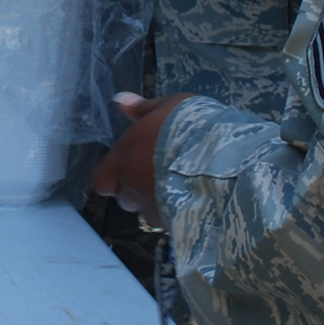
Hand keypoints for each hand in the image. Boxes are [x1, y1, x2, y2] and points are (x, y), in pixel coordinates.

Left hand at [91, 91, 190, 226]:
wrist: (222, 160)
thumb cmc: (191, 128)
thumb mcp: (168, 107)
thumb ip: (142, 109)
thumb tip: (121, 100)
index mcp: (124, 159)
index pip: (101, 179)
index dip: (111, 175)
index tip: (128, 166)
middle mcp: (132, 188)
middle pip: (124, 197)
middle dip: (136, 189)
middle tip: (158, 173)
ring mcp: (152, 209)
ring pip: (147, 211)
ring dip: (156, 202)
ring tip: (179, 186)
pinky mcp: (173, 223)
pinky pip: (168, 220)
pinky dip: (176, 212)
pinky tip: (194, 198)